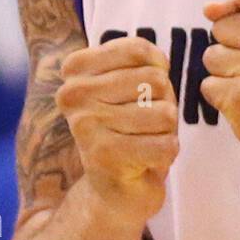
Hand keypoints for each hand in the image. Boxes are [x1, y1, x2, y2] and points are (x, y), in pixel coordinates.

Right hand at [56, 37, 178, 213]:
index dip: (157, 69)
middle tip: (142, 124)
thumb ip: (143, 60)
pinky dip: (166, 154)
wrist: (113, 189)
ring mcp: (86, 125)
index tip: (141, 92)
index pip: (138, 49)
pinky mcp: (103, 157)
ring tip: (142, 140)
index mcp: (75, 68)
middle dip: (163, 103)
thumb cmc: (129, 127)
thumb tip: (158, 65)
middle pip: (156, 81)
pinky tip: (145, 160)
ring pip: (165, 113)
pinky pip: (166, 145)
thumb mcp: (133, 82)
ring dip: (166, 131)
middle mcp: (72, 93)